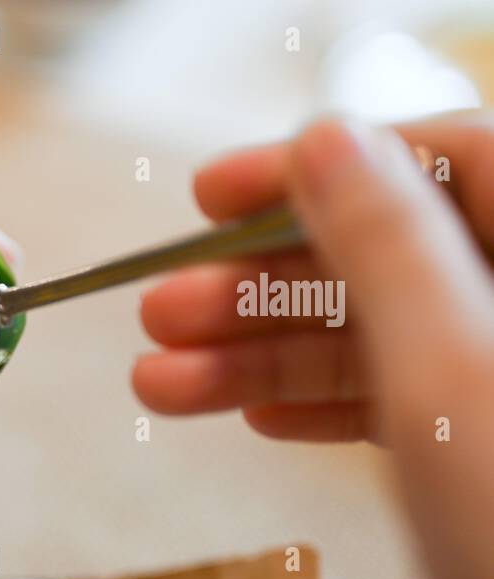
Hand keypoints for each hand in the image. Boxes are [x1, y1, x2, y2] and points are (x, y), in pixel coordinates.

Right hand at [135, 114, 493, 578]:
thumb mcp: (446, 371)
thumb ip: (386, 244)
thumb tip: (324, 137)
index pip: (439, 162)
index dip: (314, 169)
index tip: (208, 195)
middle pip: (392, 256)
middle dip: (260, 286)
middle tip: (160, 311)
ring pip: (382, 338)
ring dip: (263, 355)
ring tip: (161, 382)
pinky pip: (402, 402)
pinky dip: (322, 406)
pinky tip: (252, 413)